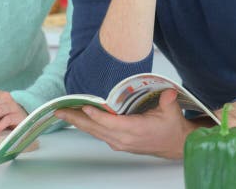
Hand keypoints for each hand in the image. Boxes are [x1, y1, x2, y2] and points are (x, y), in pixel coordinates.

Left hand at [54, 89, 196, 158]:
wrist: (175, 144)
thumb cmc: (171, 127)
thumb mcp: (172, 111)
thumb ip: (168, 101)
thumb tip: (169, 92)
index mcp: (136, 130)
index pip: (112, 124)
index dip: (98, 116)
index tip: (85, 107)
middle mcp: (124, 139)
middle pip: (96, 129)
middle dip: (76, 119)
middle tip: (60, 110)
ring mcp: (119, 142)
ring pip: (94, 132)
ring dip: (77, 122)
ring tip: (62, 113)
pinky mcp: (117, 142)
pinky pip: (97, 133)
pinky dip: (85, 125)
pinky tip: (76, 118)